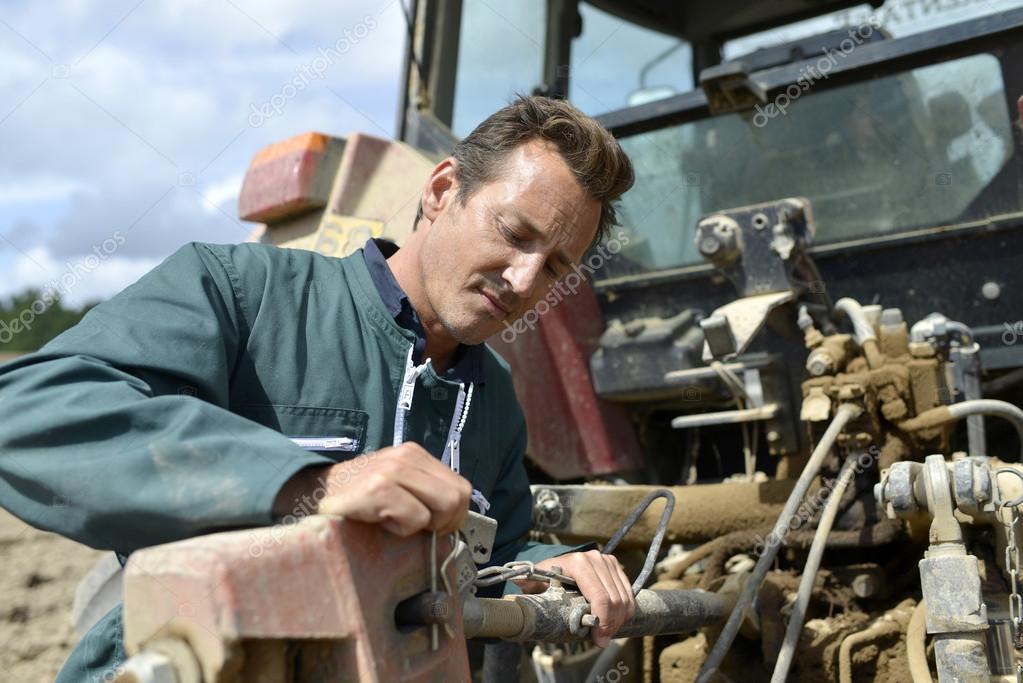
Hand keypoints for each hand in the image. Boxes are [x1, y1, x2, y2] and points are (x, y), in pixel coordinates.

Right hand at [273, 442, 471, 536]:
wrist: (311, 494)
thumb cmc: (356, 496)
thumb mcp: (395, 483)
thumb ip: (423, 491)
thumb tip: (455, 517)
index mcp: (415, 454)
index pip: (462, 487)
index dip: (456, 514)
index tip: (436, 526)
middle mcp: (407, 457)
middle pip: (458, 497)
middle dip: (445, 523)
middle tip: (418, 530)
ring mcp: (393, 471)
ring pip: (442, 507)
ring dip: (421, 525)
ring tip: (395, 522)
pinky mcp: (379, 490)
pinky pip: (415, 519)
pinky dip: (400, 530)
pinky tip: (379, 522)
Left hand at [515, 550, 635, 646]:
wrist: (556, 564)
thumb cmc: (545, 578)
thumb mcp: (536, 583)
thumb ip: (528, 583)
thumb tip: (519, 581)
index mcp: (577, 563)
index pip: (600, 597)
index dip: (603, 621)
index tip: (599, 639)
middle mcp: (595, 559)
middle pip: (614, 600)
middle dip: (611, 625)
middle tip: (602, 640)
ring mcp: (607, 561)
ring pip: (624, 598)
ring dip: (619, 620)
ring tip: (606, 632)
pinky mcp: (615, 566)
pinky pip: (628, 593)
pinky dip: (624, 611)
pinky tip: (613, 621)